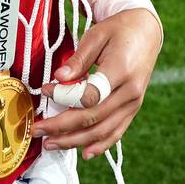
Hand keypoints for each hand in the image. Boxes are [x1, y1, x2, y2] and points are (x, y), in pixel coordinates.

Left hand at [33, 7, 161, 159]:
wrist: (146, 32)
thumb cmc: (119, 30)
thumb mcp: (96, 36)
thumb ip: (78, 60)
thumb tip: (58, 78)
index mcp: (121, 70)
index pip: (90, 95)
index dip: (64, 98)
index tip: (46, 91)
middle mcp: (130, 92)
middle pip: (93, 118)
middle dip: (62, 127)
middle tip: (38, 130)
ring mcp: (134, 103)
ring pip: (103, 130)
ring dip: (75, 140)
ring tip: (51, 143)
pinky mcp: (133, 109)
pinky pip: (117, 132)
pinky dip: (101, 145)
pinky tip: (85, 153)